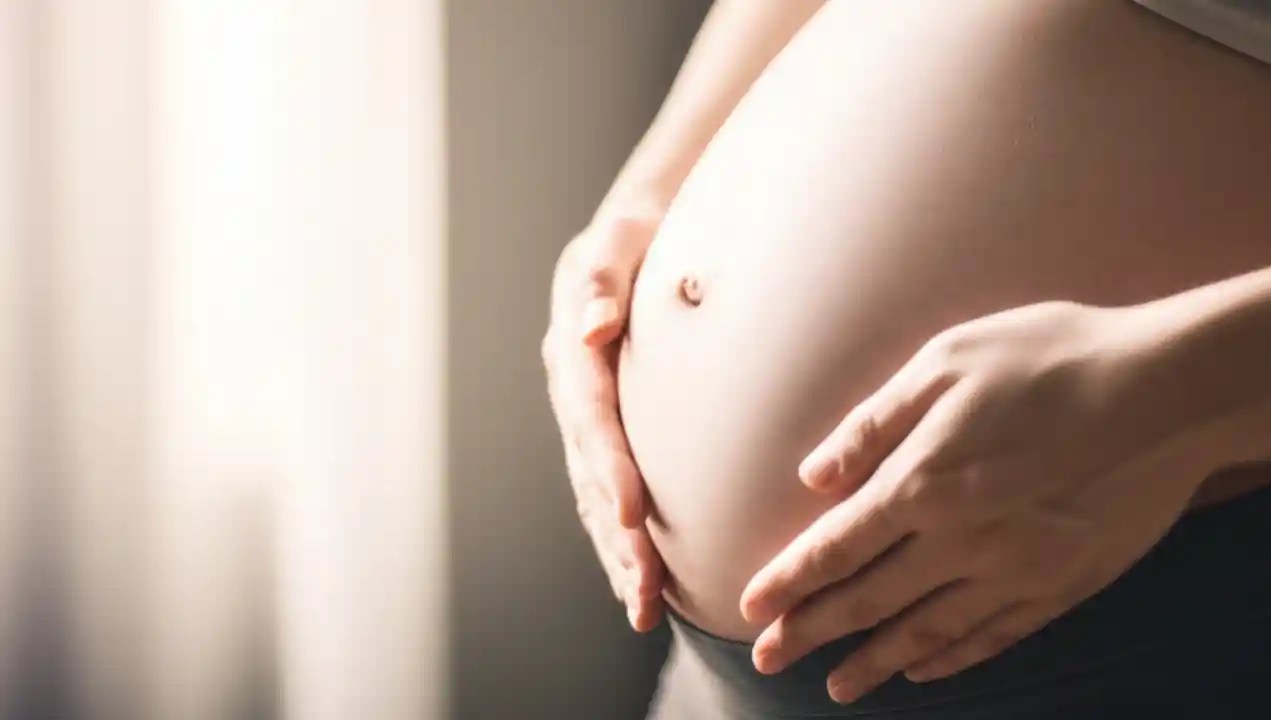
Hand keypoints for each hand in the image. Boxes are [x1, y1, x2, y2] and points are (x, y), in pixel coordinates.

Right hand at [543, 212, 666, 630]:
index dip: (610, 468)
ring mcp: (580, 420)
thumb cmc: (634, 237)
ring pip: (595, 498)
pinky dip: (618, 540)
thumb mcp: (620, 242)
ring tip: (644, 609)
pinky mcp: (597, 435)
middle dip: (618, 537)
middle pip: (591, 475)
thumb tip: (592, 325)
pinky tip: (639, 582)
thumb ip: (605, 280)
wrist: (626, 239)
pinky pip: (603, 494)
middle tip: (646, 592)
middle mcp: (571, 393)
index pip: (592, 417)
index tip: (636, 516)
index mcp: (573, 351)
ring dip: (618, 555)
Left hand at [739, 301, 1206, 702]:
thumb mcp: (945, 364)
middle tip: (767, 661)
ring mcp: (1013, 569)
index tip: (749, 609)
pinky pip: (992, 636)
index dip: (788, 582)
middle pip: (866, 598)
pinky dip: (951, 658)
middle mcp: (959, 538)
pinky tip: (923, 671)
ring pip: (924, 630)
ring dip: (873, 662)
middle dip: (810, 632)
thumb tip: (813, 475)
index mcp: (922, 481)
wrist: (1164, 389)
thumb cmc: (1048, 359)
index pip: (834, 547)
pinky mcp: (1060, 584)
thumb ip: (874, 424)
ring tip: (835, 689)